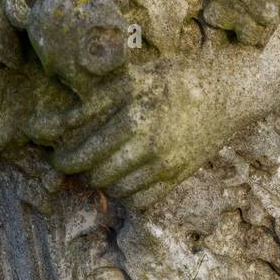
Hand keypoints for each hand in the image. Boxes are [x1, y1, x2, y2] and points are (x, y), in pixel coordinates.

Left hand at [48, 55, 205, 206]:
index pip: (84, 151)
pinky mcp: (178, 178)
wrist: (226, 93)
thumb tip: (54, 122)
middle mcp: (148, 145)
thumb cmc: (174, 78)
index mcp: (132, 116)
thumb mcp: (132, 78)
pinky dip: (128, 192)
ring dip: (105, 180)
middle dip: (83, 169)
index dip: (64, 158)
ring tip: (104, 163)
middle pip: (98, 174)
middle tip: (78, 159)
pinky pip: (141, 201)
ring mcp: (165, 165)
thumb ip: (93, 101)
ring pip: (118, 189)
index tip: (57, 157)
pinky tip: (127, 174)